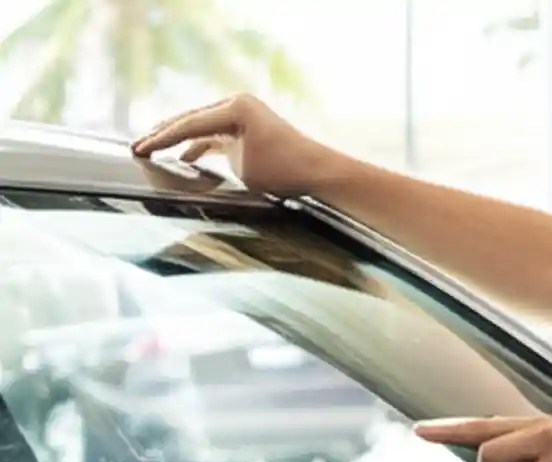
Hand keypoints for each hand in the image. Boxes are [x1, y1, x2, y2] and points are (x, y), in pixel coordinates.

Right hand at [131, 94, 335, 197]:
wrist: (319, 172)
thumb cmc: (284, 171)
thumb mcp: (241, 168)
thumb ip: (211, 154)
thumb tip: (189, 154)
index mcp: (234, 107)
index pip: (188, 124)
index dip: (160, 139)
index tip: (139, 149)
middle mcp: (237, 104)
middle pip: (190, 119)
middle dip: (163, 133)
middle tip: (137, 146)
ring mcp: (244, 115)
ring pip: (201, 126)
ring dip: (178, 138)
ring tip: (152, 148)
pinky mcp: (249, 128)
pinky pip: (216, 134)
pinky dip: (199, 145)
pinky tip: (184, 157)